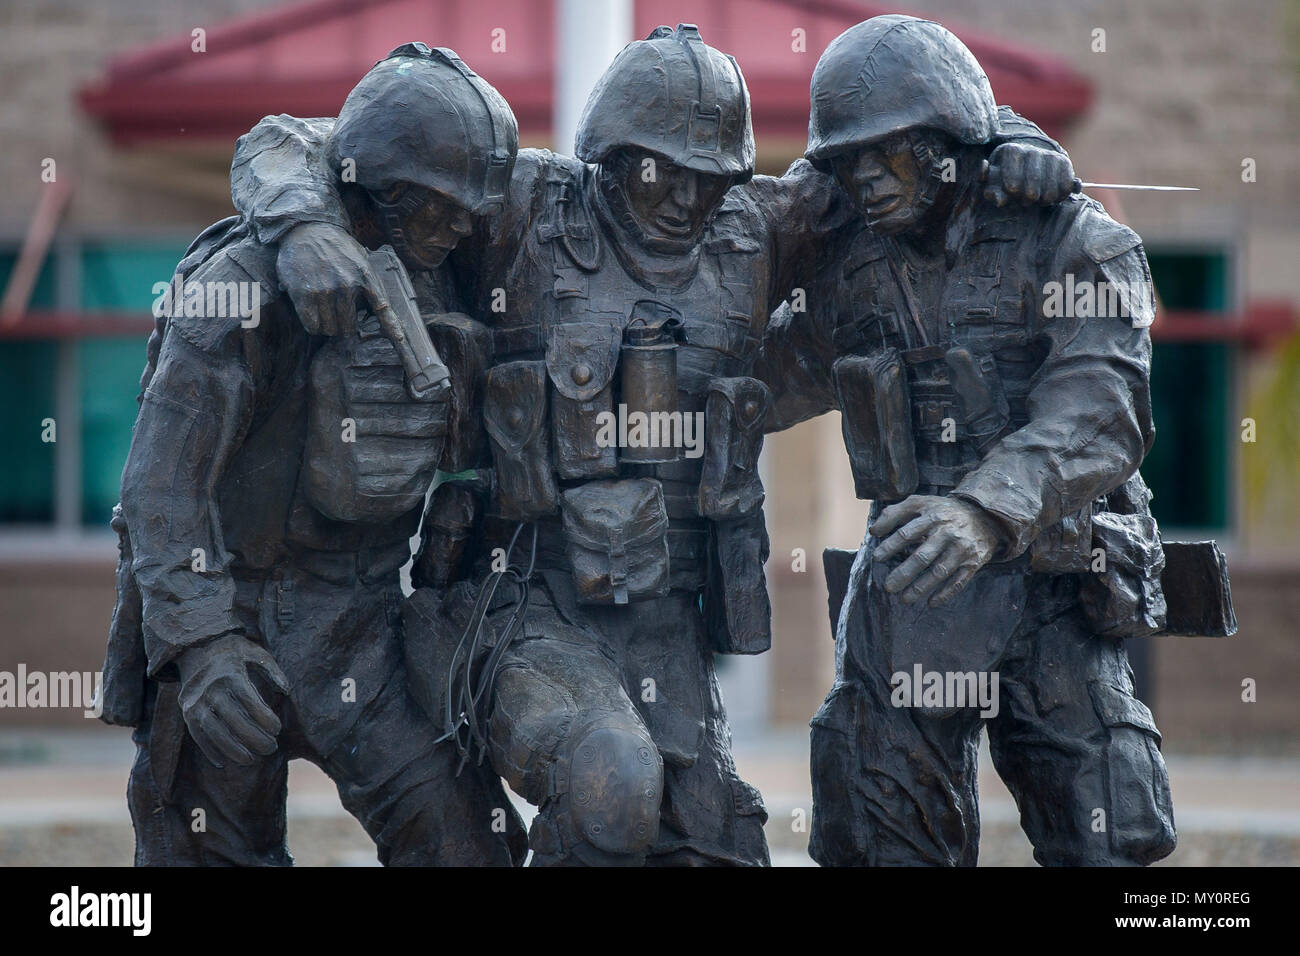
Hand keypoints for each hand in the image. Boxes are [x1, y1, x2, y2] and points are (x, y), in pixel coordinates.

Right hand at [176, 633, 289, 767]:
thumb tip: (286, 690)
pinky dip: (210, 750)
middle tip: (271, 748)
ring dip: (233, 750)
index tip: (278, 729)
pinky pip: (198, 735)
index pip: (250, 702)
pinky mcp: (186, 712)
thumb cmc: (233, 652)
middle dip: (254, 738)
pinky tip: (224, 761)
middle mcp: (211, 689)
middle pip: (234, 720)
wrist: (196, 647)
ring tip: (250, 760)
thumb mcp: (255, 653)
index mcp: (231, 674)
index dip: (265, 718)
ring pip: (214, 732)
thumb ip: (273, 670)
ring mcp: (196, 702)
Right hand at [276, 222, 389, 335]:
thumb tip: (381, 312)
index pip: (382, 308)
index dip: (392, 327)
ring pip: (329, 328)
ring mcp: (325, 290)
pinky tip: (312, 313)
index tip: (400, 340)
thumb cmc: (336, 248)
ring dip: (326, 325)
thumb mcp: (361, 260)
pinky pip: (312, 325)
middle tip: (336, 314)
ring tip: (323, 309)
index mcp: (365, 276)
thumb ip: (370, 284)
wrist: (308, 229)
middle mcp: (347, 285)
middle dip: (342, 325)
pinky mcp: (304, 294)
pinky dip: (313, 325)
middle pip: (348, 327)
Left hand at [870, 495, 1007, 606]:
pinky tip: (931, 603)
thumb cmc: (943, 511)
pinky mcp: (973, 562)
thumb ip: (895, 512)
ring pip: (939, 572)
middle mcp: (948, 532)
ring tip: (904, 599)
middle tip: (889, 587)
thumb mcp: (920, 503)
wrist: (985, 515)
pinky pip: (959, 581)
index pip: (907, 533)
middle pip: (923, 556)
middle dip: (904, 573)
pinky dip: (945, 593)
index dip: (890, 546)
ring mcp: (961, 548)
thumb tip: (874, 530)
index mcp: (932, 516)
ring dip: (921, 588)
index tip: (876, 558)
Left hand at [984, 142, 1074, 206]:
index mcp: (1010, 151)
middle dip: (1026, 200)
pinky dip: (1058, 198)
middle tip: (1024, 199)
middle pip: (1031, 191)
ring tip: (1035, 198)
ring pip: (1049, 193)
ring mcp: (1050, 155)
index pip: (1012, 185)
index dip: (1012, 195)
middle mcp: (1031, 149)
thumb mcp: (993, 182)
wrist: (1028, 162)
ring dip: (1042, 201)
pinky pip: (1065, 188)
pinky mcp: (1064, 162)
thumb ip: (991, 192)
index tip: (1012, 194)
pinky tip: (1049, 195)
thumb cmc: (1004, 174)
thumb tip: (1000, 201)